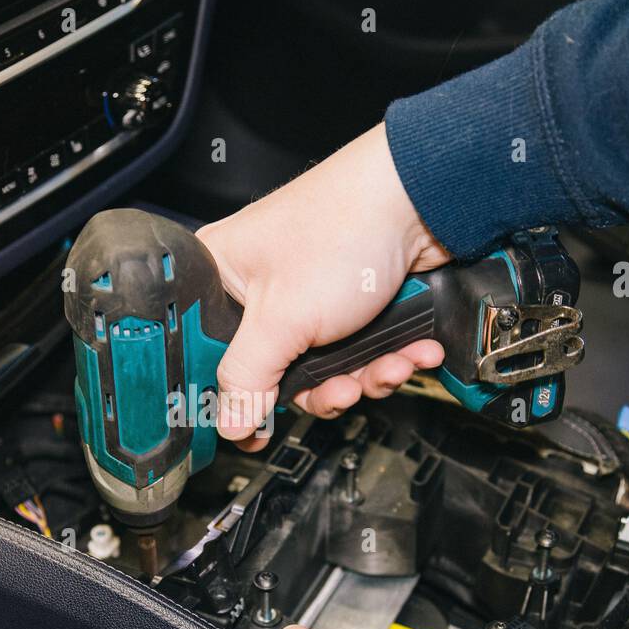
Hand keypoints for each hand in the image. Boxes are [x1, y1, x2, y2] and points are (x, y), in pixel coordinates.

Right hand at [198, 122, 450, 450]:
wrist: (423, 200)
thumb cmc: (344, 228)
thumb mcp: (282, 318)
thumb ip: (248, 377)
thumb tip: (228, 421)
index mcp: (220, 279)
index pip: (206, 355)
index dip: (230, 398)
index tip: (254, 428)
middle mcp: (258, 289)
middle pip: (271, 373)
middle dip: (319, 389)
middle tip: (341, 390)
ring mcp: (306, 298)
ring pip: (321, 369)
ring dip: (360, 378)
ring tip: (386, 367)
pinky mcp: (348, 305)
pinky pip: (356, 353)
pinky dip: (386, 359)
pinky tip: (409, 352)